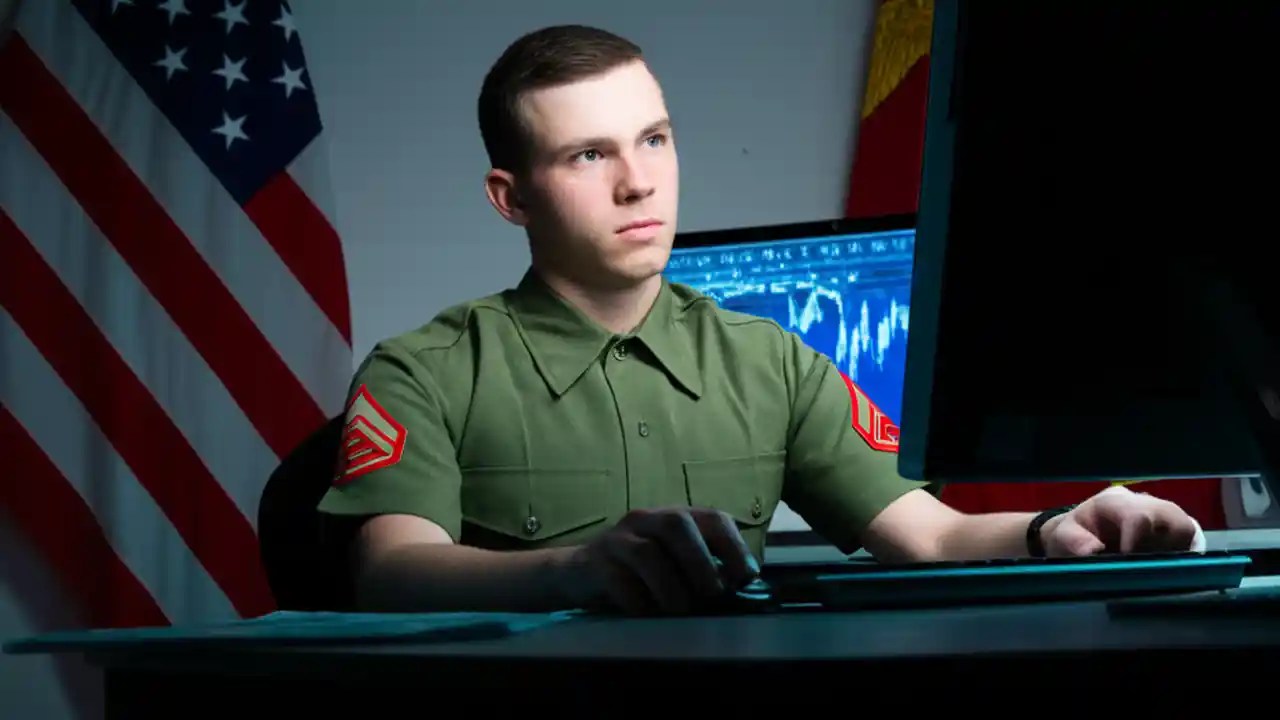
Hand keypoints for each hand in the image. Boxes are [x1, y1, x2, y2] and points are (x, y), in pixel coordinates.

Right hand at [561, 507, 760, 614]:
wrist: (578, 573)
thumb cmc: (640, 573)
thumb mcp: (674, 563)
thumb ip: (705, 569)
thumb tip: (741, 588)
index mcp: (675, 518)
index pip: (712, 518)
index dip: (734, 546)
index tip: (746, 578)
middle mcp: (647, 520)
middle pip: (677, 526)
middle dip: (701, 564)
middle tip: (712, 597)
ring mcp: (619, 539)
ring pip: (647, 553)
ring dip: (671, 587)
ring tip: (681, 611)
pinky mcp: (596, 563)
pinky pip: (620, 582)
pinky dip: (640, 603)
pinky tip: (649, 616)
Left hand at [1040, 485, 1205, 556]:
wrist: (1077, 535)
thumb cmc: (1071, 535)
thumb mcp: (1062, 538)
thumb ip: (1073, 541)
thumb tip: (1092, 550)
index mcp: (1116, 501)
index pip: (1141, 517)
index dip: (1138, 544)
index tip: (1126, 562)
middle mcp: (1145, 502)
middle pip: (1177, 520)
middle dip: (1165, 548)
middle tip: (1145, 566)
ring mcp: (1163, 515)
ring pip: (1189, 532)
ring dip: (1176, 553)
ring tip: (1152, 566)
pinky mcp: (1175, 529)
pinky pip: (1192, 541)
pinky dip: (1182, 556)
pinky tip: (1162, 565)